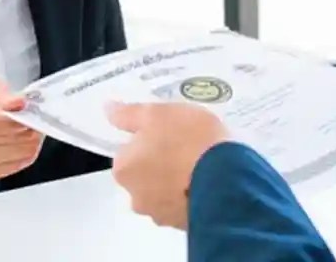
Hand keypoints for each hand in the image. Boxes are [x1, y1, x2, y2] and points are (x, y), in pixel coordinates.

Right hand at [0, 75, 43, 180]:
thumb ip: (0, 89)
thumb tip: (19, 102)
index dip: (18, 118)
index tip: (30, 110)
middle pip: (8, 140)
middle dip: (29, 128)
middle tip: (34, 118)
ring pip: (17, 155)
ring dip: (30, 142)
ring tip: (28, 128)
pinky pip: (14, 167)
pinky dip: (25, 155)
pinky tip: (21, 142)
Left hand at [106, 102, 230, 229]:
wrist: (227, 181)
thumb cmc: (190, 141)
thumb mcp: (158, 114)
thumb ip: (129, 114)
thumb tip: (107, 109)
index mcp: (123, 169)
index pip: (128, 152)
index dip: (148, 139)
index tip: (168, 132)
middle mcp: (135, 197)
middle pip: (144, 174)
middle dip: (161, 162)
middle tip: (187, 145)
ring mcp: (160, 214)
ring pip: (164, 192)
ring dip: (177, 180)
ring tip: (202, 163)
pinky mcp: (184, 224)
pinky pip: (184, 204)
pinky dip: (191, 193)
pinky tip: (209, 180)